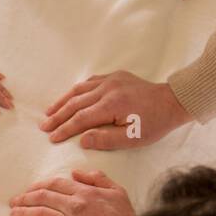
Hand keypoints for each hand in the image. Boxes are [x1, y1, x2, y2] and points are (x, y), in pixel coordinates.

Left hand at [10, 169, 134, 215]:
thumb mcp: (117, 192)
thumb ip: (97, 179)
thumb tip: (76, 172)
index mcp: (85, 192)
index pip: (55, 184)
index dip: (38, 186)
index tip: (29, 190)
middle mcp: (75, 206)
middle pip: (42, 197)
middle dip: (25, 199)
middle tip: (14, 202)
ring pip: (39, 215)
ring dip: (23, 213)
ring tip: (13, 215)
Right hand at [40, 69, 190, 148]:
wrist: (172, 101)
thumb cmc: (154, 123)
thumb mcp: (132, 138)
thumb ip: (106, 140)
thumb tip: (82, 140)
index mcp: (112, 105)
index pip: (81, 119)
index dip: (64, 129)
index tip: (52, 138)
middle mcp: (108, 88)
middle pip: (75, 103)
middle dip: (58, 116)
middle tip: (44, 127)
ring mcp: (110, 80)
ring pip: (79, 90)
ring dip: (62, 101)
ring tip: (49, 112)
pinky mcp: (114, 76)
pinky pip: (89, 82)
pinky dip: (76, 91)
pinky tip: (68, 98)